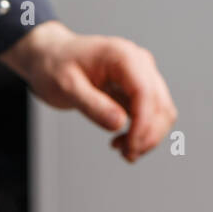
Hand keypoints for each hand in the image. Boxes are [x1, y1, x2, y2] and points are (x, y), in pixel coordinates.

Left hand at [1, 20, 177, 162]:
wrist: (51, 58)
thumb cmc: (55, 66)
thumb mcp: (66, 86)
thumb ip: (92, 104)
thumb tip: (118, 124)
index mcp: (122, 55)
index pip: (145, 92)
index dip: (143, 124)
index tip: (130, 147)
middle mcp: (138, 63)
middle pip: (160, 104)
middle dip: (148, 135)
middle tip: (126, 155)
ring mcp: (141, 76)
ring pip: (162, 112)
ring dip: (149, 137)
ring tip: (125, 152)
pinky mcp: (138, 90)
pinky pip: (151, 115)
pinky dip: (143, 133)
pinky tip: (122, 142)